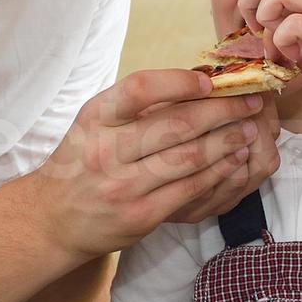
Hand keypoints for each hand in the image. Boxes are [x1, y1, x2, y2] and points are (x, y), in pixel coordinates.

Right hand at [29, 70, 268, 256]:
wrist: (52, 220)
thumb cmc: (82, 163)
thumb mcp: (94, 125)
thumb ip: (134, 108)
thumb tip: (196, 84)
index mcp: (95, 117)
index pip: (140, 89)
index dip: (180, 82)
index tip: (210, 81)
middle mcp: (106, 150)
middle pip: (175, 124)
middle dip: (221, 110)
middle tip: (249, 101)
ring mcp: (123, 186)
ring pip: (189, 157)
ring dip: (227, 141)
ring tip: (249, 129)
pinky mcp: (140, 216)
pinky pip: (190, 189)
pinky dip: (218, 172)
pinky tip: (234, 160)